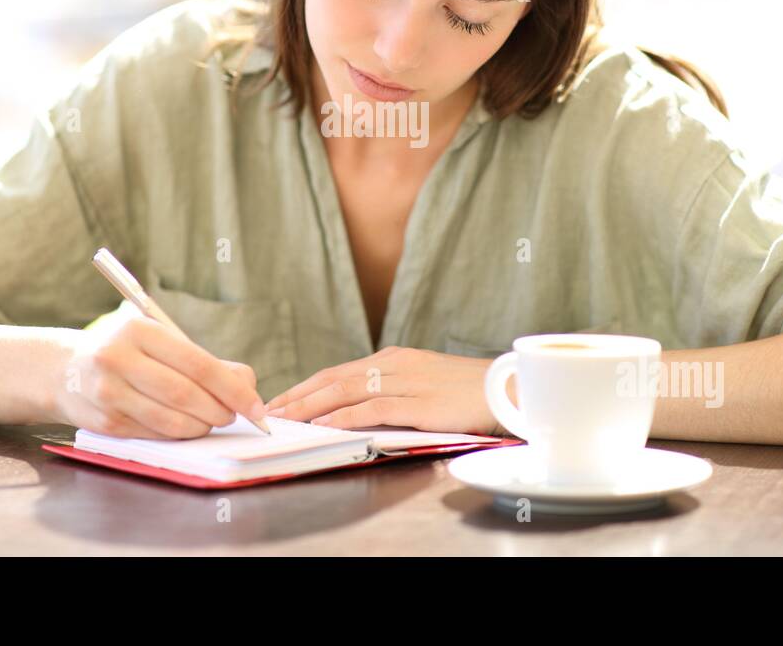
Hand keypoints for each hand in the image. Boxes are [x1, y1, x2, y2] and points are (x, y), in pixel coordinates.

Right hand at [51, 300, 266, 438]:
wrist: (63, 370)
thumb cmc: (126, 351)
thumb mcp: (158, 340)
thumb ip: (203, 359)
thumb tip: (247, 383)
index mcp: (138, 330)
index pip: (198, 363)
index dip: (233, 388)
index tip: (255, 404)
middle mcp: (118, 359)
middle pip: (186, 394)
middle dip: (220, 410)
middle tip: (235, 415)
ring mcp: (108, 393)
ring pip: (171, 420)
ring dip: (202, 425)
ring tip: (212, 420)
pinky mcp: (105, 423)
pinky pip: (155, 434)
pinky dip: (179, 434)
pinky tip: (187, 426)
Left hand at [263, 346, 510, 436]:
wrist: (511, 390)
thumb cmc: (471, 392)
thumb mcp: (427, 384)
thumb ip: (396, 390)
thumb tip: (361, 407)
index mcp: (396, 359)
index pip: (340, 371)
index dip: (307, 386)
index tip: (282, 399)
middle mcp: (396, 365)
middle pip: (335, 378)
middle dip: (299, 395)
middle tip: (270, 409)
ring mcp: (408, 383)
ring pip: (347, 391)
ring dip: (311, 406)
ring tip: (286, 419)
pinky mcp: (420, 404)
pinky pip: (374, 408)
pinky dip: (345, 415)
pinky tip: (325, 424)